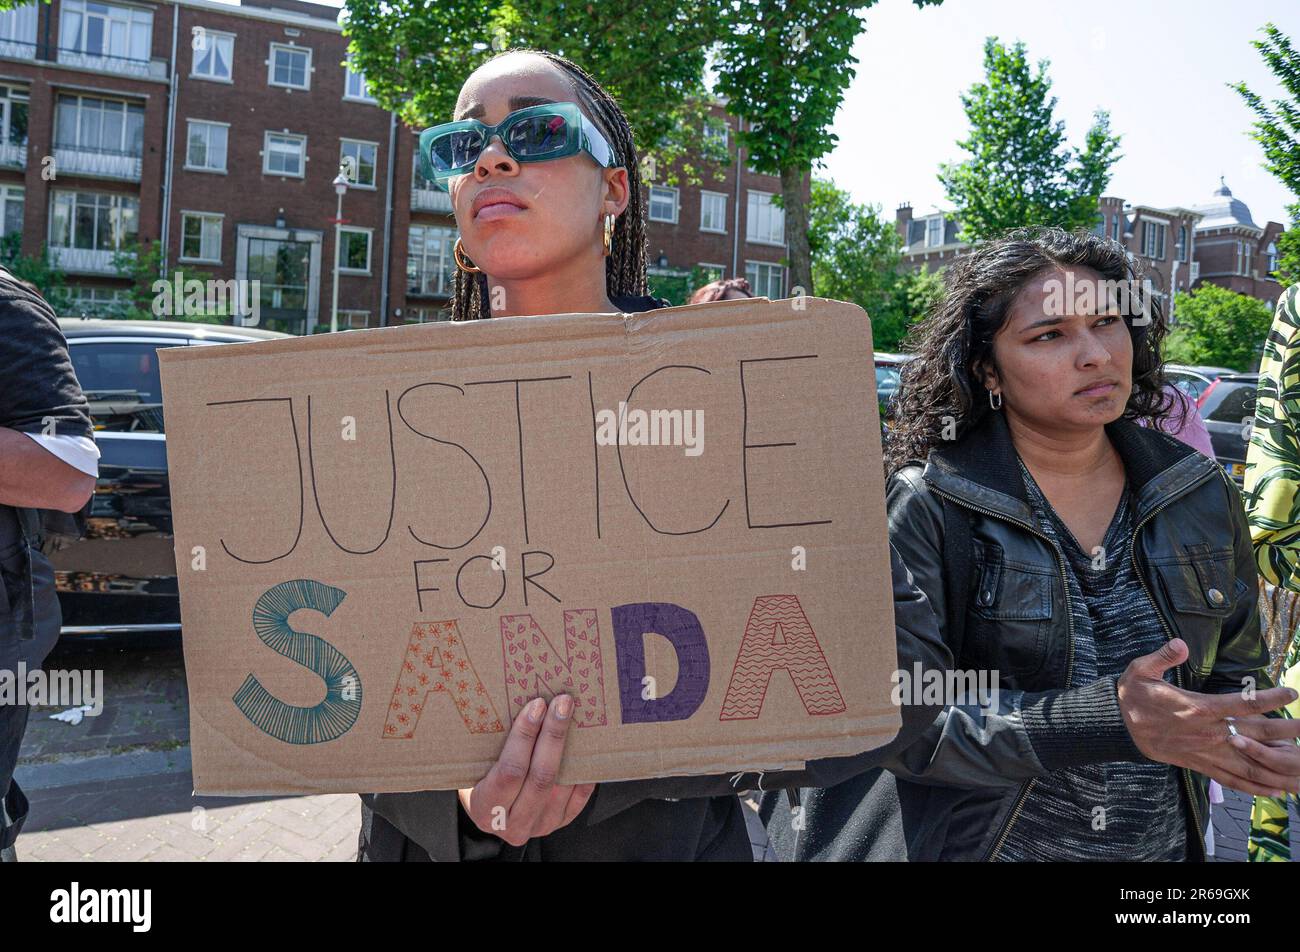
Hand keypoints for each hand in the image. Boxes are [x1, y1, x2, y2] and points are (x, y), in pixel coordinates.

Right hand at [457, 694, 595, 845]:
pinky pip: (579, 796)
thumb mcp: (474, 765)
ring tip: (575, 716)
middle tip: (562, 703)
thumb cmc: (478, 779)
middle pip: (540, 777)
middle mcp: (513, 824)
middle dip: (553, 735)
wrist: (490, 809)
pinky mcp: (561, 822)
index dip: (524, 737)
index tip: (536, 706)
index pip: (509, 772)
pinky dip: (583, 768)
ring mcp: (540, 825)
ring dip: (570, 748)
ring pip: (561, 786)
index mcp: (485, 809)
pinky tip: (584, 744)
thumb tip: (520, 701)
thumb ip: (491, 744)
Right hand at [1118, 638, 1299, 797]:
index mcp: (1197, 708)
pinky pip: (1234, 780)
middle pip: (1257, 734)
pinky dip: (1258, 787)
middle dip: (1288, 731)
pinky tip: (1279, 789)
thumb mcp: (1140, 670)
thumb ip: (1163, 656)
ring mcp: (1206, 752)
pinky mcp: (1201, 765)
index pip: (1242, 703)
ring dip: (1281, 767)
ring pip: (1251, 764)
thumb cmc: (1132, 696)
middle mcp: (1207, 733)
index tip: (1293, 693)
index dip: (1270, 698)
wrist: (1117, 728)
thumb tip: (1180, 644)